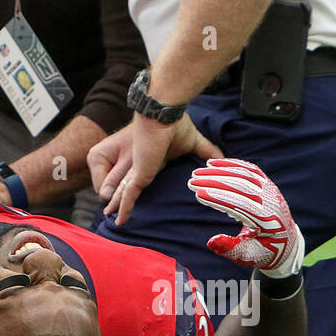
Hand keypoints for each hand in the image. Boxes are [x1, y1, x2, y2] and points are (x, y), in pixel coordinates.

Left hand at [90, 114, 220, 225]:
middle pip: (128, 186)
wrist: (164, 115)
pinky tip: (119, 220)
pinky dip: (125, 208)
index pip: (143, 177)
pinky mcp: (139, 175)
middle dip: (119, 199)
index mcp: (154, 160)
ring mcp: (140, 171)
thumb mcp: (195, 143)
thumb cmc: (176, 124)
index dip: (137, 187)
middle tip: (111, 212)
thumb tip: (225, 160)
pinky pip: (129, 196)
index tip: (133, 198)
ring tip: (111, 219)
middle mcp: (143, 166)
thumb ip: (208, 152)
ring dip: (118, 206)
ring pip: (125, 193)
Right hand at [187, 158, 302, 276]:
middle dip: (214, 182)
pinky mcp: (268, 184)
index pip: (241, 205)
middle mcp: (272, 202)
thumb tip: (211, 241)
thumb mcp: (249, 256)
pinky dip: (231, 164)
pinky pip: (249, 169)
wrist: (287, 242)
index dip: (219, 198)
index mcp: (269, 222)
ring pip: (244, 175)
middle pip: (241, 186)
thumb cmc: (265, 251)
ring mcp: (271, 191)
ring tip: (197, 172)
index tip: (198, 193)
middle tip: (192, 181)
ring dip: (219, 171)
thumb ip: (231, 250)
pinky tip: (213, 164)